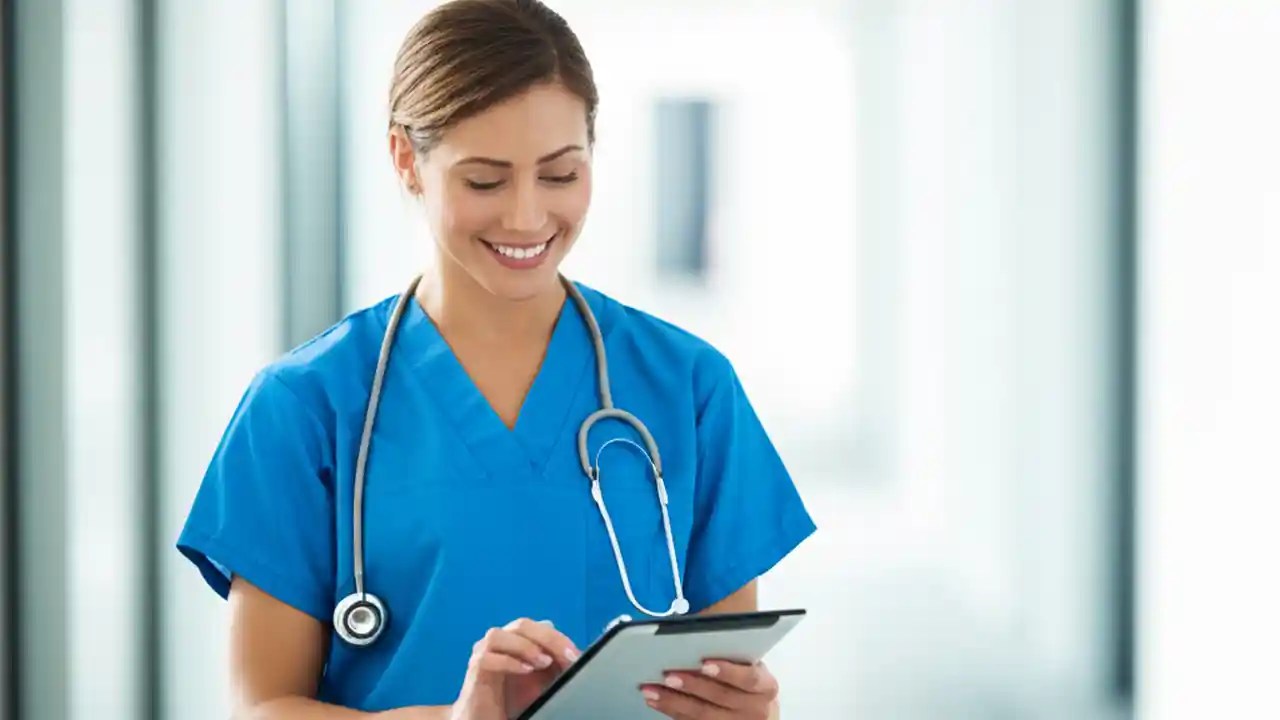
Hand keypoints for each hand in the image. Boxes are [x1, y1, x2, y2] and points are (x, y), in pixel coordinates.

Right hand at [449, 618, 579, 719]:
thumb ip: (556, 664)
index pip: (539, 626)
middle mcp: (500, 642)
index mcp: (518, 640)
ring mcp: (484, 653)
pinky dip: (508, 661)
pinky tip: (526, 670)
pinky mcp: (475, 670)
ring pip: (497, 635)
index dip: (558, 637)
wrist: (489, 719)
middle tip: (566, 657)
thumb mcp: (543, 681)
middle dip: (547, 638)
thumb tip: (575, 655)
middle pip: (522, 625)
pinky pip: (486, 658)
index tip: (574, 655)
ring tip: (544, 662)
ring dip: (524, 646)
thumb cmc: (515, 700)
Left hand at [639, 659, 778, 718]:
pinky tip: (657, 701)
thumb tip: (694, 642)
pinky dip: (672, 712)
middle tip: (668, 675)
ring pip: (704, 716)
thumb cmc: (747, 681)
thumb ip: (732, 655)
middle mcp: (757, 710)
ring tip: (652, 689)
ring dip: (674, 702)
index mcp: (766, 687)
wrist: (756, 709)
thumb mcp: (748, 665)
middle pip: (721, 698)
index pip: (749, 679)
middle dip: (692, 686)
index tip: (705, 663)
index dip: (728, 671)